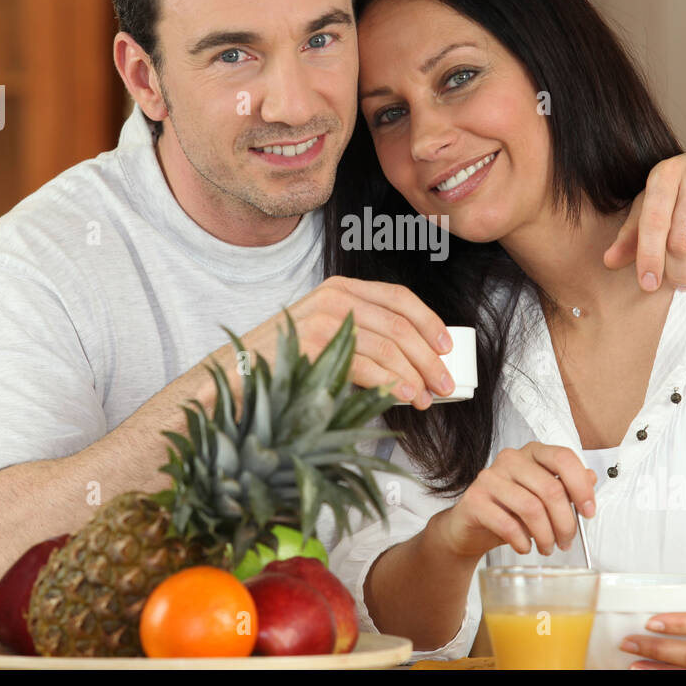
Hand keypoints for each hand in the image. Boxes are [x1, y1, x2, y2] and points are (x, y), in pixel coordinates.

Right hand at [215, 275, 453, 409]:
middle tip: (445, 383)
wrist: (238, 373)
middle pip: (400, 325)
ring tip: (427, 397)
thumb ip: (367, 340)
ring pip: (389, 346)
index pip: (399, 298)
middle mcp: (335, 296)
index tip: (447, 346)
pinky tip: (405, 396)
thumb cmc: (289, 361)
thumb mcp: (331, 337)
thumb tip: (419, 366)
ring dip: (416, 375)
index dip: (429, 322)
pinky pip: (368, 364)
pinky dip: (393, 382)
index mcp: (342, 288)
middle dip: (429, 357)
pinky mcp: (316, 342)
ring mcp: (325, 317)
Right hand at [433, 442, 597, 560]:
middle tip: (566, 541)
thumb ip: (566, 486)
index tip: (588, 512)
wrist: (470, 528)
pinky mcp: (474, 500)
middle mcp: (510, 459)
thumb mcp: (542, 499)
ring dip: (546, 535)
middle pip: (550, 489)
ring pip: (531, 508)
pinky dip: (522, 541)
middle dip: (565, 522)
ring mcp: (489, 477)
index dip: (581, 487)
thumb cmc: (509, 511)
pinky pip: (507, 524)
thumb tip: (591, 477)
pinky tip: (525, 547)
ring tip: (547, 547)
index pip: (563, 457)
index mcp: (531, 454)